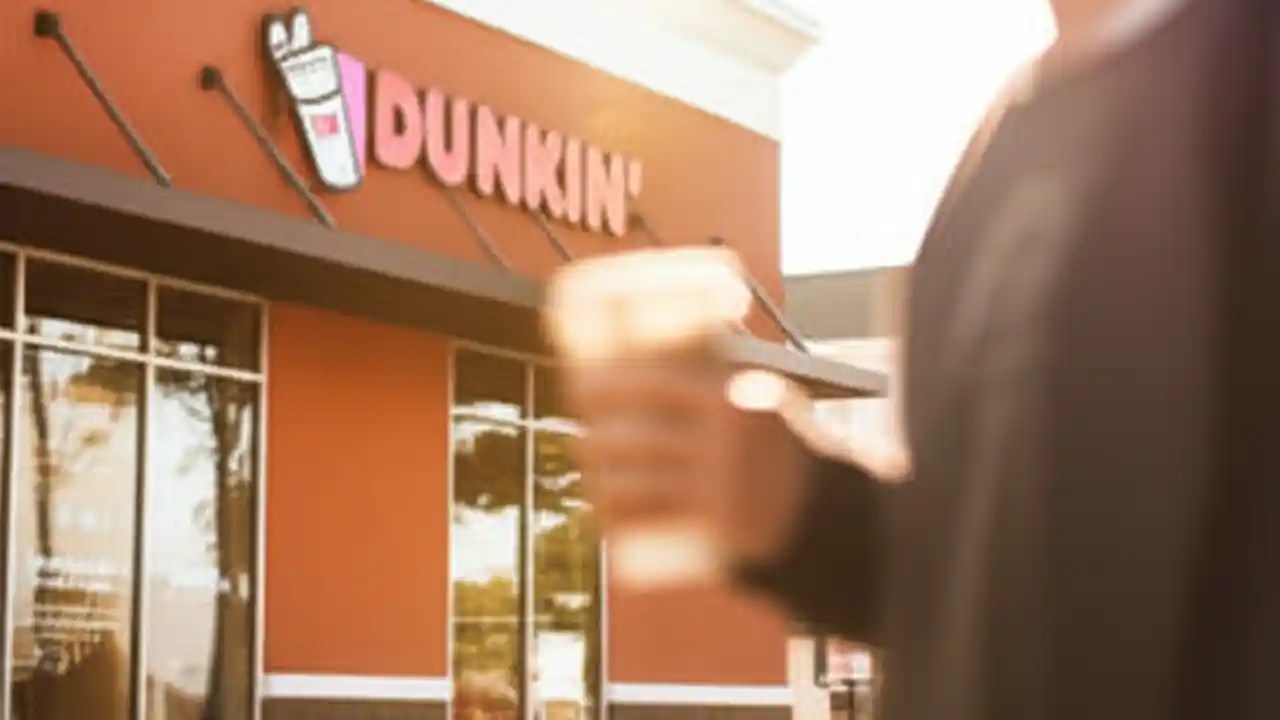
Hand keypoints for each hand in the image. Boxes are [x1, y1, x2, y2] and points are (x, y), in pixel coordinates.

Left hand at [565, 359, 814, 570]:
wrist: (819, 507)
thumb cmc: (770, 441)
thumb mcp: (752, 391)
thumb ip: (706, 368)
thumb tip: (640, 339)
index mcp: (728, 397)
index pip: (648, 383)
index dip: (603, 385)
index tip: (581, 384)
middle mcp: (721, 442)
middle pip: (628, 438)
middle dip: (593, 437)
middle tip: (587, 436)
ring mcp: (716, 490)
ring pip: (628, 483)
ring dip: (598, 477)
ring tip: (594, 471)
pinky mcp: (711, 530)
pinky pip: (646, 524)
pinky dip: (615, 516)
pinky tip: (603, 509)